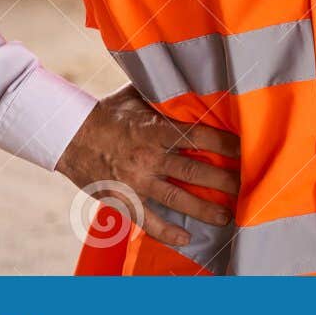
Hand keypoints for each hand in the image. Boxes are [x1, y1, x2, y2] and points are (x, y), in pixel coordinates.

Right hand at [55, 84, 240, 248]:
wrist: (67, 135)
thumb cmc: (107, 112)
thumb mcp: (136, 94)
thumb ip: (164, 92)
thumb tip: (191, 75)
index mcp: (154, 128)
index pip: (199, 136)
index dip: (225, 145)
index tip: (247, 151)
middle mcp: (148, 156)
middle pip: (194, 170)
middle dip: (224, 181)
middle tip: (248, 188)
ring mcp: (135, 181)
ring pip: (177, 199)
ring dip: (204, 209)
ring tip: (227, 217)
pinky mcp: (122, 199)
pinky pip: (147, 221)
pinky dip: (167, 233)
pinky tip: (186, 239)